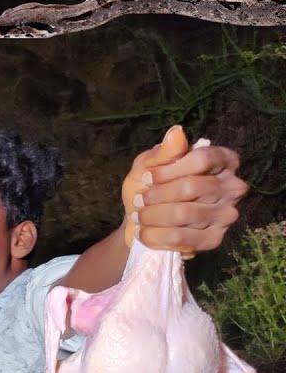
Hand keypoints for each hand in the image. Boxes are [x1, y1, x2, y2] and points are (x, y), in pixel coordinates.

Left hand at [120, 125, 248, 257]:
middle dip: (156, 196)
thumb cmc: (148, 188)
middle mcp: (232, 186)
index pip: (202, 159)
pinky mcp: (215, 240)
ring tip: (139, 216)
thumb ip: (163, 152)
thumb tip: (176, 132)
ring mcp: (226, 215)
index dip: (169, 169)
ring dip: (151, 216)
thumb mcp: (148, 166)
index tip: (147, 177)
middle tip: (139, 201)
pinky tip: (144, 233)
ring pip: (183, 213)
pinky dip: (154, 236)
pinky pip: (181, 238)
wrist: (141, 224)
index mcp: (222, 161)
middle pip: (191, 187)